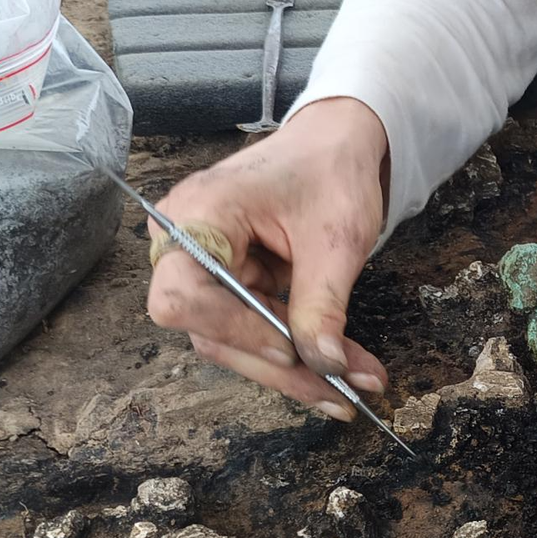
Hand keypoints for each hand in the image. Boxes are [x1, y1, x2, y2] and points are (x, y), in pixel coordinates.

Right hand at [145, 98, 390, 420]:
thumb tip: (324, 365)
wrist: (335, 145)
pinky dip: (296, 352)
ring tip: (353, 383)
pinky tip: (337, 369)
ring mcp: (202, 265)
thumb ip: (322, 304)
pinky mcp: (226, 283)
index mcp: (198, 213)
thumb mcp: (335, 238)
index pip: (184, 296)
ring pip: (233, 342)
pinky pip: (251, 331)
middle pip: (210, 330)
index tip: (292, 349)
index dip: (235, 330)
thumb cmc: (330, 170)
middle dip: (280, 366)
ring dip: (294, 369)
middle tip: (342, 392)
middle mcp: (185, 241)